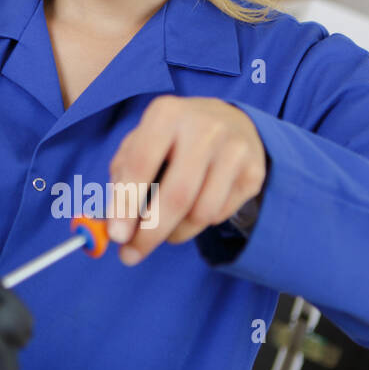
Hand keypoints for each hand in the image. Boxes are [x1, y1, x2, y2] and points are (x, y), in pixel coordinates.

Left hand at [107, 95, 267, 264]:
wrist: (231, 122)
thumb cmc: (172, 138)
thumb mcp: (141, 142)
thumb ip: (123, 178)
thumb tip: (114, 225)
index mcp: (166, 114)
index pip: (141, 164)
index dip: (126, 203)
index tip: (116, 235)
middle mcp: (204, 128)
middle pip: (177, 196)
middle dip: (150, 233)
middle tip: (131, 255)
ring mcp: (234, 150)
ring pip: (201, 213)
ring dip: (174, 232)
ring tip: (163, 226)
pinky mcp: (254, 172)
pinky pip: (220, 215)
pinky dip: (198, 223)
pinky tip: (193, 206)